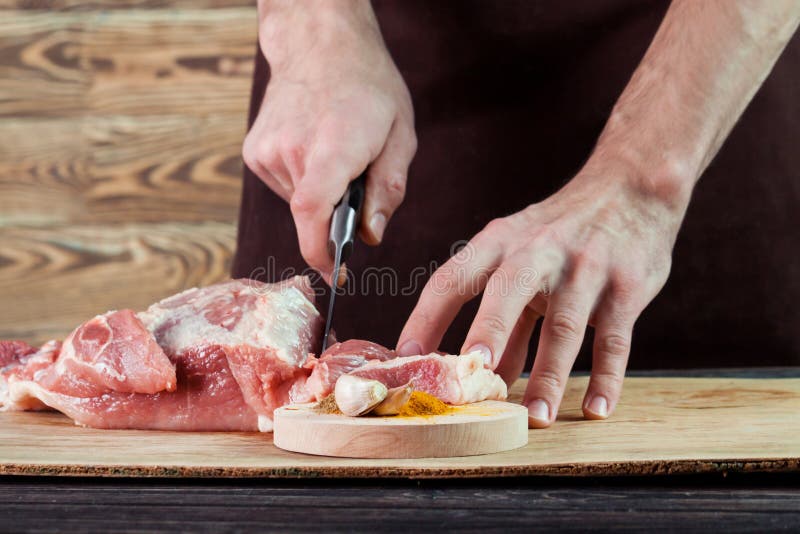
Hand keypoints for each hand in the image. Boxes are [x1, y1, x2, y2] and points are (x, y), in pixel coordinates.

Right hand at [243, 0, 416, 283]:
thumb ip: (388, 190)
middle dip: (337, 213)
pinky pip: (284, 187)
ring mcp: (267, 151)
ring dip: (321, 194)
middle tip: (357, 179)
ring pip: (298, 201)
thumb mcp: (400, 135)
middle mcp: (292, 149)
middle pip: (312, 213)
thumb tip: (370, 236)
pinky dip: (303, 182)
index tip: (337, 273)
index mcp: (333, 145)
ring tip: (335, 153)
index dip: (321, 251)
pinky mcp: (254, 153)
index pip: (313, 211)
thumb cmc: (368, 88)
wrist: (319, 45)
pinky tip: (312, 149)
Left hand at [397, 160, 690, 427]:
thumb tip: (480, 374)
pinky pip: (614, 339)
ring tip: (535, 417)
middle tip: (473, 372)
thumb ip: (503, 314)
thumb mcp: (522, 256)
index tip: (406, 354)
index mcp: (501, 242)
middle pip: (509, 290)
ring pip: (564, 325)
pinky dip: (607, 377)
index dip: (427, 316)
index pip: (454, 278)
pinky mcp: (625, 288)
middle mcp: (539, 251)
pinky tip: (596, 409)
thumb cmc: (560, 234)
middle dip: (490, 330)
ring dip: (549, 374)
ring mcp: (585, 269)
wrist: (629, 190)